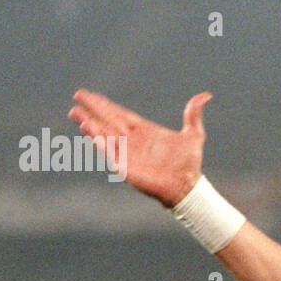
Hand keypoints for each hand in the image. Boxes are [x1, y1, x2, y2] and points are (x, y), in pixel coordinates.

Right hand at [68, 89, 212, 206]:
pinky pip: (109, 152)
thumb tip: (206, 95)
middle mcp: (132, 140)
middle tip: (77, 96)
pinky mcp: (125, 166)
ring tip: (75, 113)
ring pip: (104, 134)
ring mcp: (127, 153)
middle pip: (107, 120)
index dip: (105, 104)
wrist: (188, 186)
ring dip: (89, 124)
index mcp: (144, 130)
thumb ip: (193, 114)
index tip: (90, 95)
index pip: (119, 113)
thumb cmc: (189, 163)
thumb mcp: (193, 135)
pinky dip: (99, 142)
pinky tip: (89, 131)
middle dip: (92, 109)